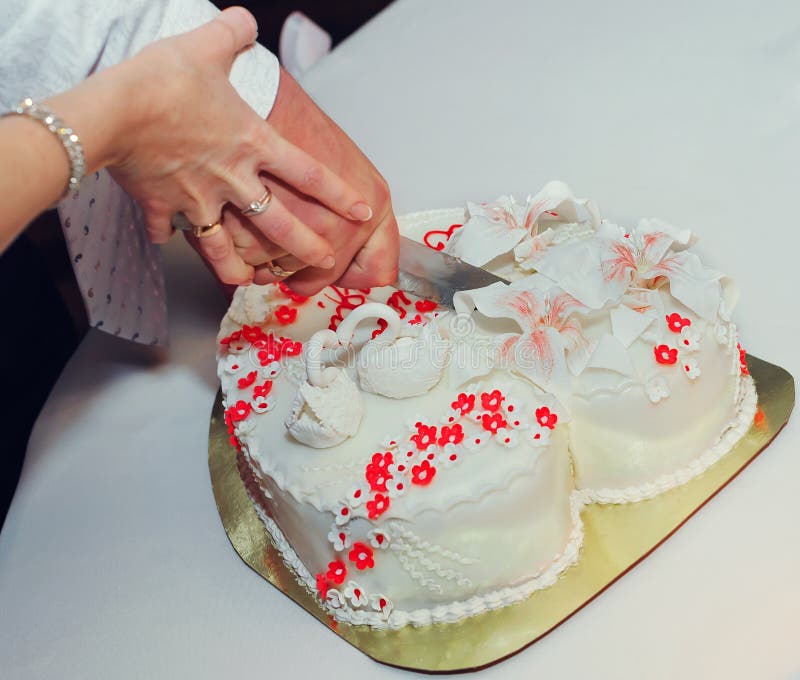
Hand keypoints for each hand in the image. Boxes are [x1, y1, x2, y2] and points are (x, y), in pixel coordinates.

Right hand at [106, 8, 373, 283]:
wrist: (115, 111)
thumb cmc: (163, 81)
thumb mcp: (207, 46)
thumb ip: (233, 33)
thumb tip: (245, 22)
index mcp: (253, 144)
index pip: (310, 174)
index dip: (340, 195)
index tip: (362, 213)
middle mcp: (233, 178)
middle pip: (280, 224)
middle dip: (308, 247)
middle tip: (326, 261)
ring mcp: (199, 199)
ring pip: (226, 246)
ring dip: (239, 266)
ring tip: (249, 279)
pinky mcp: (163, 206)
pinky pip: (167, 229)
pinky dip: (167, 235)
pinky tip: (166, 238)